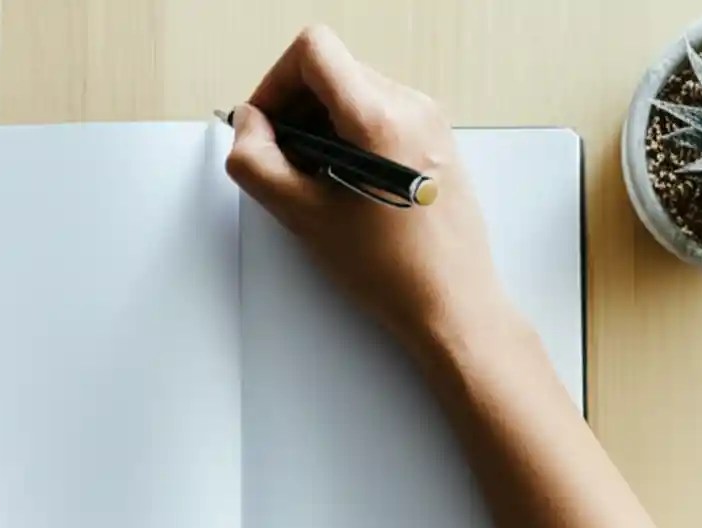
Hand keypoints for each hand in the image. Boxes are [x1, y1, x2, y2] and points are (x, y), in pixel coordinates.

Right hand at [226, 25, 514, 352]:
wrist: (453, 303)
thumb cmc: (394, 271)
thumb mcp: (303, 217)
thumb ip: (257, 162)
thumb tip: (249, 125)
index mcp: (379, 118)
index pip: (313, 50)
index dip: (275, 82)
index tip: (266, 124)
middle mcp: (411, 107)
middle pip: (332, 70)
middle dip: (295, 108)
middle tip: (284, 161)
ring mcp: (429, 120)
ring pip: (353, 91)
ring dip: (321, 124)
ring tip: (316, 180)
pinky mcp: (436, 138)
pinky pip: (380, 113)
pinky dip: (349, 135)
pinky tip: (344, 184)